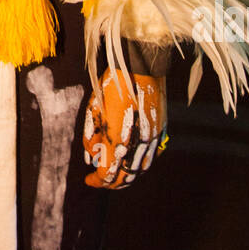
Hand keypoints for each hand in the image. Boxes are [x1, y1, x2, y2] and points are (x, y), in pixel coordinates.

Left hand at [83, 70, 167, 188]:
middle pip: (125, 176)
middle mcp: (137, 143)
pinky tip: (130, 160)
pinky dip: (140, 164)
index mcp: (117, 139)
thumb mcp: (93, 109)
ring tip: (114, 172)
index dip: (96, 181)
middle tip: (100, 180)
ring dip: (126, 175)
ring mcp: (152, 138)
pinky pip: (151, 156)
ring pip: (140, 169)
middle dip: (111, 182)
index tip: (88, 179)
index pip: (107, 174)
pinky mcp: (160, 131)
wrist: (140, 67)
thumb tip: (89, 157)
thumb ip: (90, 135)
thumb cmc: (112, 86)